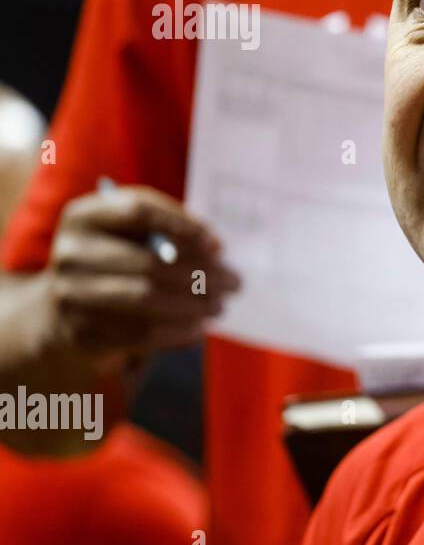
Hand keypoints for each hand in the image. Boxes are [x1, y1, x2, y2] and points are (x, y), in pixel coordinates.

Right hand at [36, 184, 240, 356]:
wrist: (68, 303)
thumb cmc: (118, 256)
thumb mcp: (133, 232)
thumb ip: (170, 229)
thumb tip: (215, 249)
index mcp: (84, 216)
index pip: (139, 211)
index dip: (183, 225)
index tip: (219, 245)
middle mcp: (70, 252)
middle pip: (149, 261)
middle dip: (202, 274)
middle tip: (235, 283)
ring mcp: (69, 294)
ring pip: (146, 298)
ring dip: (194, 304)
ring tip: (220, 306)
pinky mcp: (79, 332)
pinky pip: (138, 333)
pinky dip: (177, 331)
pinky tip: (199, 328)